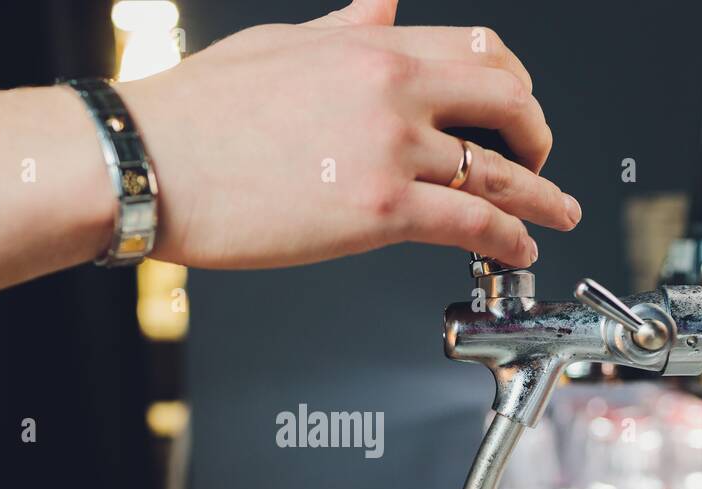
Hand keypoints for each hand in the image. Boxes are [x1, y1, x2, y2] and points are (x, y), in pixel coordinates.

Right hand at [116, 0, 578, 269]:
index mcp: (369, 46)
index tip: (516, 110)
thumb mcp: (277, 45)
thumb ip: (344, 27)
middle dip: (537, 133)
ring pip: (499, 168)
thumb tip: (382, 2)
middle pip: (507, 98)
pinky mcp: (379, 208)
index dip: (511, 84)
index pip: (477, 50)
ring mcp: (391, 148)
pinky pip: (473, 222)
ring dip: (540, 197)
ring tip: (556, 216)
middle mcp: (393, 88)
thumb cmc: (192, 113)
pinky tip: (519, 251)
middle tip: (540, 159)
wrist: (145, 160)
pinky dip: (510, 238)